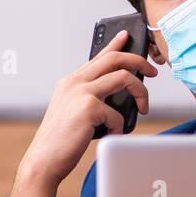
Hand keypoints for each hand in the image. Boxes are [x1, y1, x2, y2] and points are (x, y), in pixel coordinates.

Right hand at [10, 31, 156, 196]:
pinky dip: (121, 126)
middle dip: (138, 61)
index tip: (127, 36)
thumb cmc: (62, 141)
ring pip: (124, 78)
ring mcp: (80, 93)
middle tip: (152, 72)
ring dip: (141, 93)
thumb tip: (123, 96)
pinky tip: (113, 135)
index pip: (98, 56)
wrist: (44, 161)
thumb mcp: (75, 112)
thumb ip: (92, 99)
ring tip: (143, 108)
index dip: (115, 44)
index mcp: (71, 82)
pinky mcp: (88, 108)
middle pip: (114, 59)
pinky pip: (118, 113)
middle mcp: (75, 82)